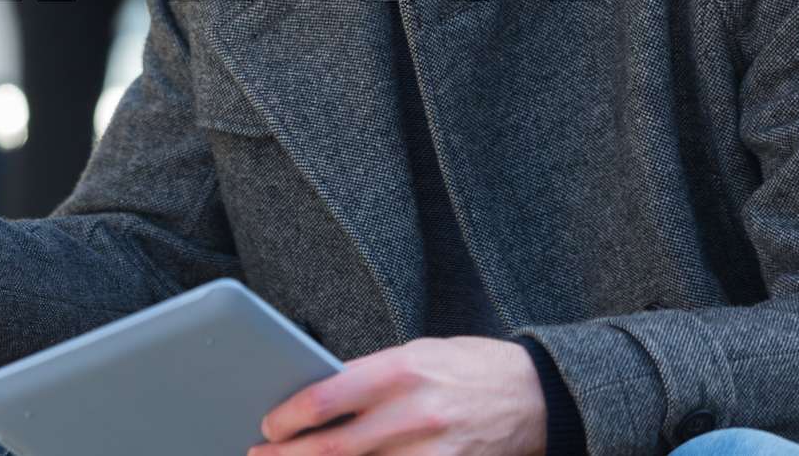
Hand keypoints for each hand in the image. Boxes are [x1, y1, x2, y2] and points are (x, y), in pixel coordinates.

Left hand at [252, 337, 546, 455]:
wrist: (537, 394)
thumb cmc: (467, 368)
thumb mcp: (417, 353)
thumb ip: (368, 376)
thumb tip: (316, 399)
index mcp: (401, 369)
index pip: (328, 397)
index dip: (289, 418)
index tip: (268, 425)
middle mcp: (416, 411)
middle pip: (336, 447)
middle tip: (261, 455)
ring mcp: (436, 450)